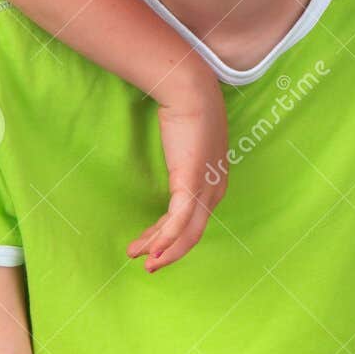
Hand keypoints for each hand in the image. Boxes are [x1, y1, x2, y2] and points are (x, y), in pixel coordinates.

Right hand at [126, 59, 227, 271]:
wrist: (191, 91)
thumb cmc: (188, 112)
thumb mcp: (189, 144)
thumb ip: (185, 159)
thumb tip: (174, 163)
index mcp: (216, 181)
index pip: (195, 219)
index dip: (173, 236)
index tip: (152, 244)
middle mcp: (215, 189)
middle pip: (192, 232)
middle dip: (167, 250)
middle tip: (145, 262)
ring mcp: (206, 188)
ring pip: (186, 233)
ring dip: (161, 249)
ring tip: (138, 257)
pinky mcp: (191, 184)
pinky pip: (178, 221)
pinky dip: (165, 240)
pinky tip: (150, 250)